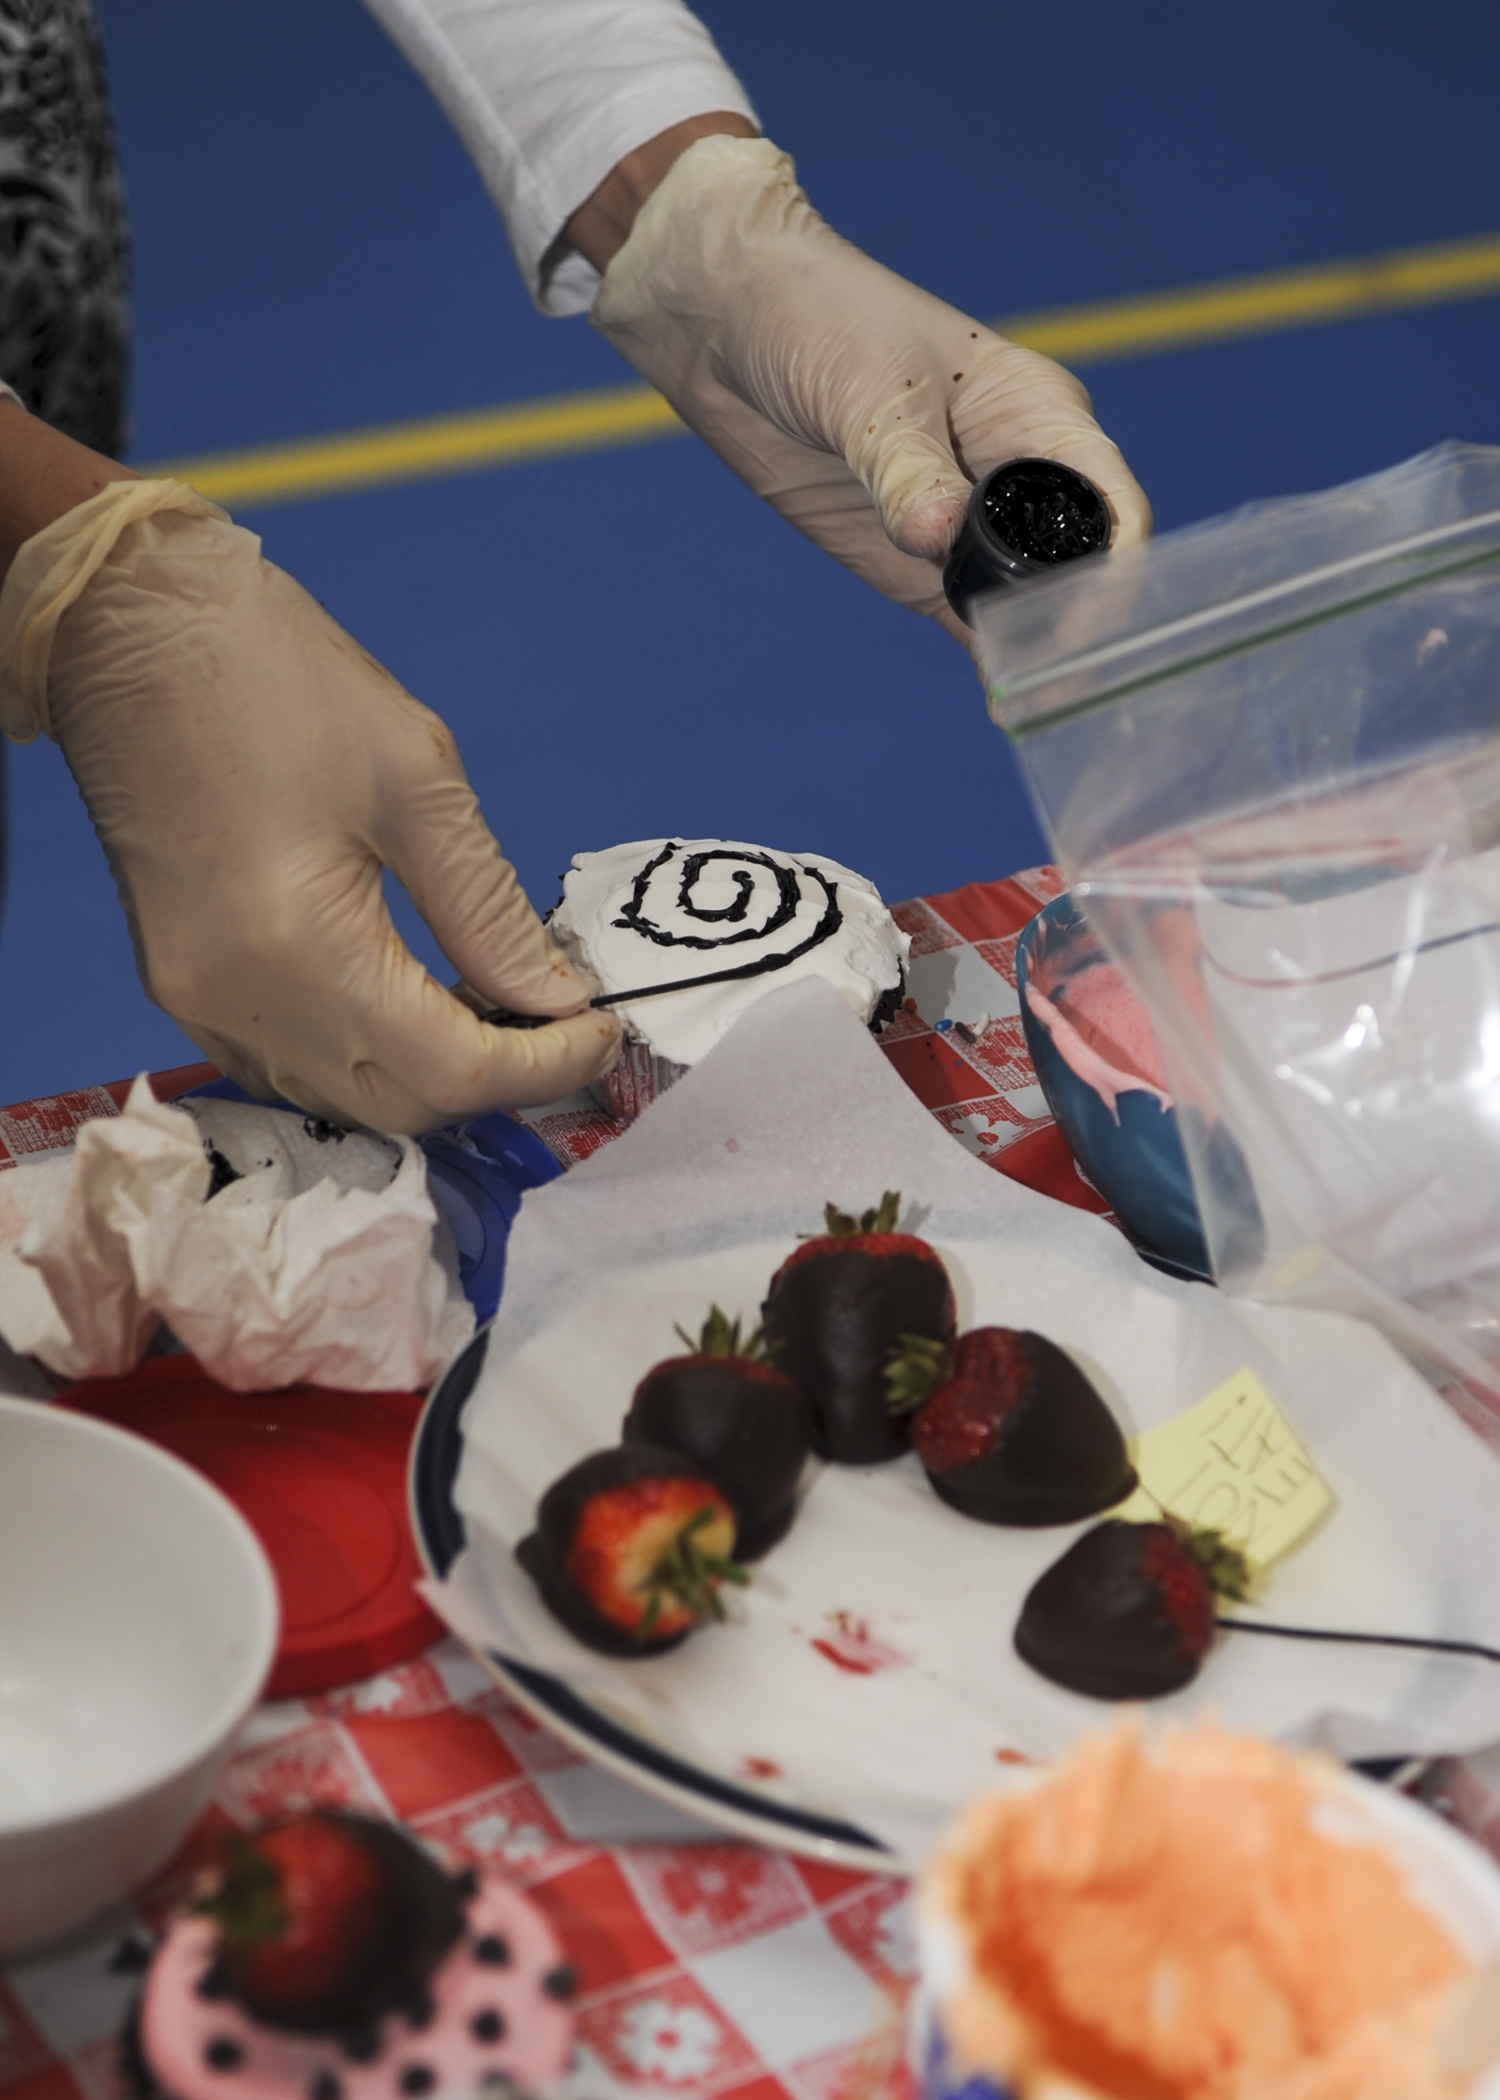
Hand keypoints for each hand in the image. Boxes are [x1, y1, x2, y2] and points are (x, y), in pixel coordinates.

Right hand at [0, 478, 619, 1130]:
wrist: (126, 623)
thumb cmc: (270, 673)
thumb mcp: (416, 777)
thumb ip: (489, 909)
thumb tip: (555, 995)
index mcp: (298, 945)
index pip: (451, 1069)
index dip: (544, 1067)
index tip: (606, 1029)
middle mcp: (237, 1000)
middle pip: (401, 1107)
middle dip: (498, 1082)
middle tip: (565, 1027)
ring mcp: (197, 1001)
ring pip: (346, 1100)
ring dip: (435, 1076)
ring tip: (501, 1009)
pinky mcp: (181, 983)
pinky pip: (293, 1065)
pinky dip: (370, 1057)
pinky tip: (419, 1002)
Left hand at [588, 135, 1150, 649]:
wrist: (726, 324)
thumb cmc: (817, 316)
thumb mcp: (868, 390)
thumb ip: (907, 470)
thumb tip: (941, 537)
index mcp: (1037, 413)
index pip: (1109, 501)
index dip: (1116, 564)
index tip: (1090, 619)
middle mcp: (1019, 474)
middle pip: (1080, 565)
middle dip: (1083, 625)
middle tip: (1067, 686)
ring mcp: (969, 525)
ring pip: (1030, 604)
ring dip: (1039, 654)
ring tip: (1041, 707)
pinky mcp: (920, 563)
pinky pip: (971, 622)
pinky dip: (990, 661)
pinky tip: (1000, 704)